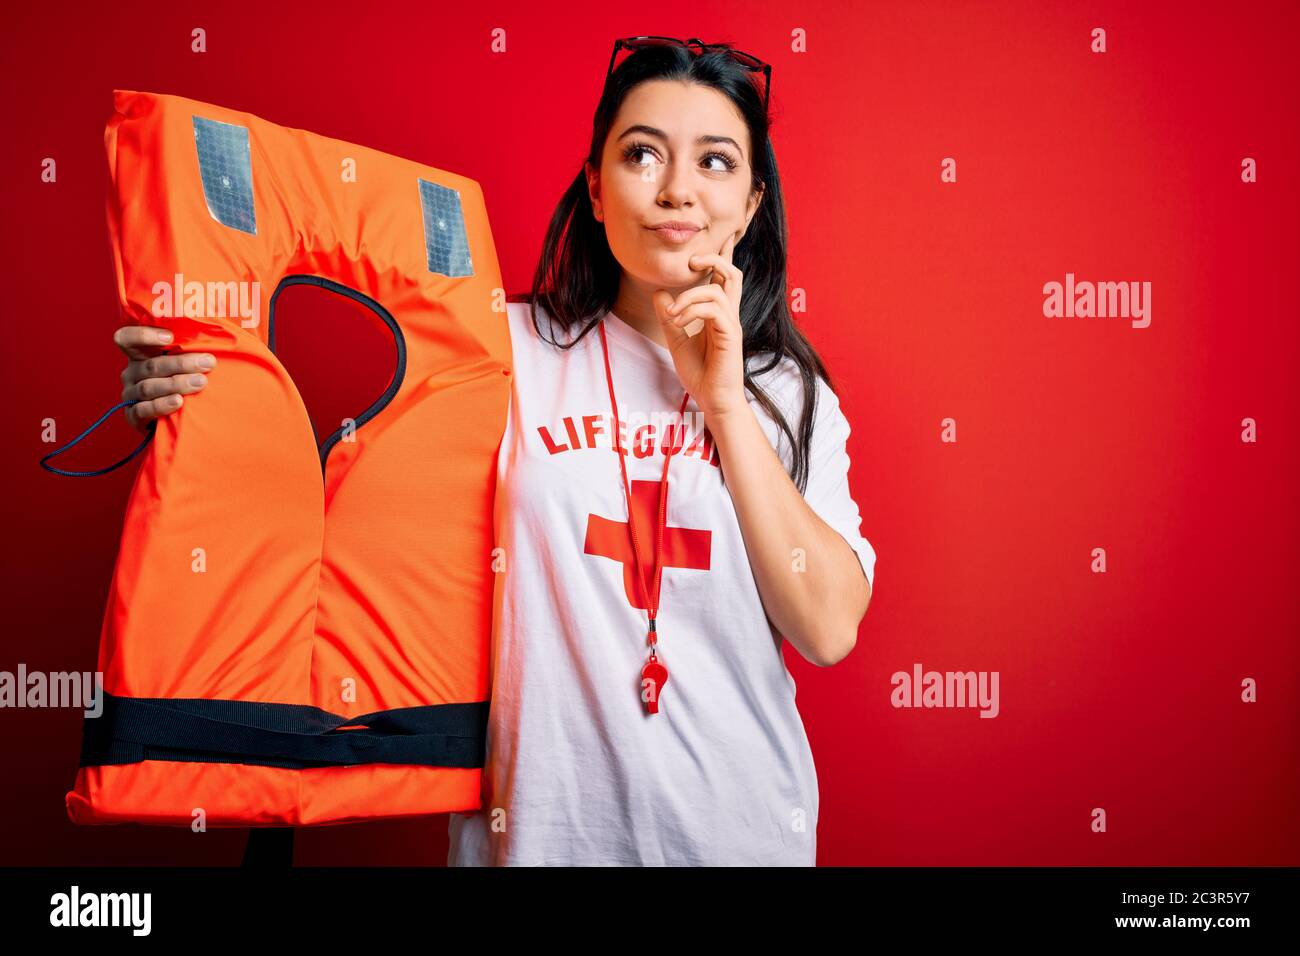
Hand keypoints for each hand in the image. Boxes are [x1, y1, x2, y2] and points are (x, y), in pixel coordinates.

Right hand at [114, 326, 215, 434]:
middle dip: (181, 364)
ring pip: (148, 387)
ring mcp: (130, 395)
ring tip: (200, 382)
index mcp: (139, 355)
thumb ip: (191, 351)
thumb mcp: (184, 365)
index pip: (126, 338)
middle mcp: (131, 373)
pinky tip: (178, 401)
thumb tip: (222, 337)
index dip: (143, 335)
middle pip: (150, 365)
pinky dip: (161, 405)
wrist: (176, 420)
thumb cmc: (185, 382)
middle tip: (208, 363)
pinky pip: (143, 410)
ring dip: (177, 384)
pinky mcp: (132, 416)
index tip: (170, 336)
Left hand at [652, 230, 747, 419]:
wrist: (712, 400)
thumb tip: (659, 292)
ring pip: (719, 289)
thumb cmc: (701, 373)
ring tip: (672, 313)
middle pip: (733, 274)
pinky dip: (692, 310)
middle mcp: (728, 316)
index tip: (720, 239)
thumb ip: (670, 316)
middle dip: (714, 259)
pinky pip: (714, 309)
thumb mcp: (677, 339)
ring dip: (690, 295)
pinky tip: (678, 322)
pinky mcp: (730, 335)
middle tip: (691, 262)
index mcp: (719, 315)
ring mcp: (731, 325)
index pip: (724, 279)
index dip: (722, 256)